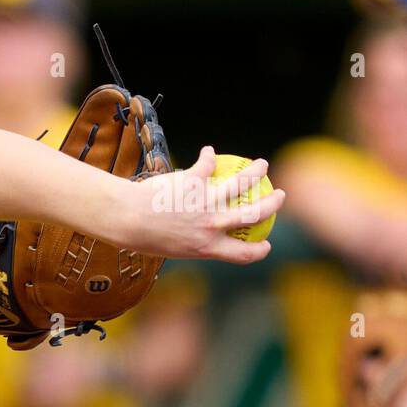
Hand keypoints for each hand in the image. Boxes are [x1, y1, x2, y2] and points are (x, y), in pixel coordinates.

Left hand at [119, 147, 283, 262]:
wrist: (127, 218)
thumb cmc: (141, 237)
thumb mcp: (168, 249)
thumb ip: (187, 243)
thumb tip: (192, 241)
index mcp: (207, 247)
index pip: (243, 255)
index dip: (259, 250)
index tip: (266, 245)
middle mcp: (212, 225)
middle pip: (255, 214)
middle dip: (273, 205)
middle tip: (279, 196)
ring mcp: (206, 202)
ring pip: (242, 183)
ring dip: (256, 171)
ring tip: (261, 165)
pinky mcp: (195, 181)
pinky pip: (207, 164)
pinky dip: (208, 156)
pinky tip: (208, 151)